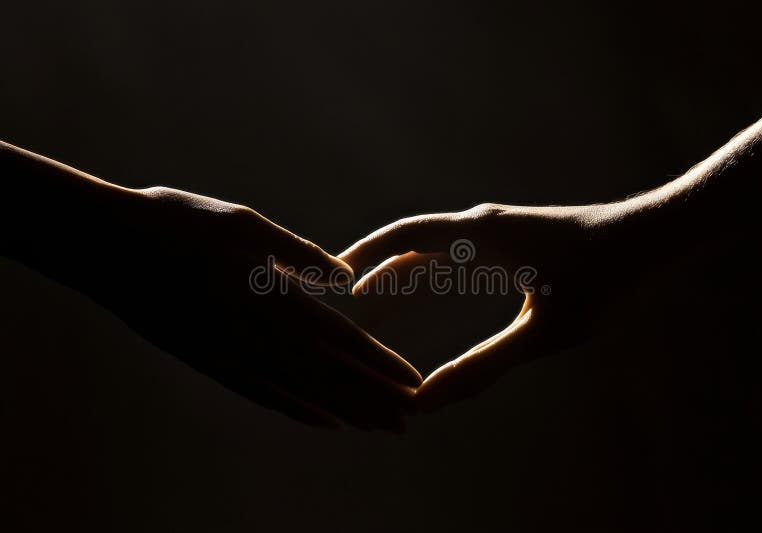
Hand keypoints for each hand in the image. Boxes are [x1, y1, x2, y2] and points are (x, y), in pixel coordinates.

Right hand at [26, 186, 420, 429]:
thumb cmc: (177, 223)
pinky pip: (259, 393)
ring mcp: (231, 353)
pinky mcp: (207, 361)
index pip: (341, 339)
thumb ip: (298, 253)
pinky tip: (321, 421)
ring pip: (299, 391)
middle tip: (408, 419)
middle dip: (372, 398)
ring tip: (377, 427)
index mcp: (273, 296)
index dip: (380, 364)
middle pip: (328, 375)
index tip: (412, 383)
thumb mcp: (244, 223)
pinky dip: (295, 410)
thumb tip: (344, 276)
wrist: (105, 246)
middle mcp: (258, 333)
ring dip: (343, 410)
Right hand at [339, 203, 628, 409]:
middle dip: (373, 275)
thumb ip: (485, 366)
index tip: (330, 278)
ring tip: (370, 307)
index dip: (364, 257)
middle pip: (409, 244)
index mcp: (482, 233)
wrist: (650, 237)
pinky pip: (451, 252)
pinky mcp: (508, 237)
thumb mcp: (544, 332)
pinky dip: (424, 272)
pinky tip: (419, 293)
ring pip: (428, 248)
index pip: (405, 237)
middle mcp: (481, 223)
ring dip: (397, 274)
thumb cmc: (603, 280)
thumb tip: (429, 400)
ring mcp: (494, 228)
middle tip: (343, 309)